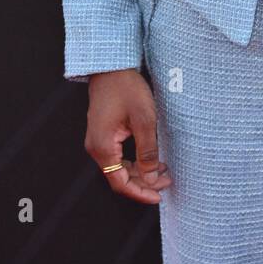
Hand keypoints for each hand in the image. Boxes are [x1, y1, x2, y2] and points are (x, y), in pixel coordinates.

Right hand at [84, 68, 172, 203]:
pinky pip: (117, 156)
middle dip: (144, 183)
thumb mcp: (144, 120)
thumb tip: (151, 178)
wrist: (111, 67)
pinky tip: (151, 159)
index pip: (120, 183)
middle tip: (166, 182)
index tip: (158, 197)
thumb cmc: (126, 88)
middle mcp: (96, 148)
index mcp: (102, 148)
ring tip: (163, 171)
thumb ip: (147, 151)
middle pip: (119, 177)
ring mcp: (98, 141)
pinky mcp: (103, 134)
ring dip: (140, 172)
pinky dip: (134, 161)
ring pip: (119, 168)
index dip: (140, 192)